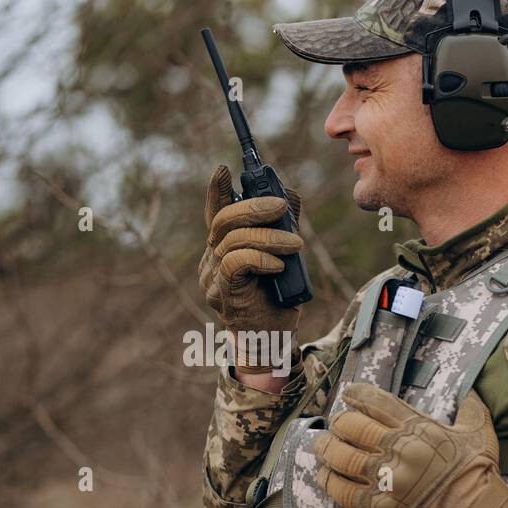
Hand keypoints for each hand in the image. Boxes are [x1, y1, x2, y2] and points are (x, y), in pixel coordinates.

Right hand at [198, 165, 302, 371]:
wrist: (271, 338)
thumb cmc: (276, 297)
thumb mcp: (284, 254)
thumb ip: (283, 224)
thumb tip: (287, 193)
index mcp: (224, 246)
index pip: (216, 213)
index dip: (217, 190)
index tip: (223, 170)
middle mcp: (211, 258)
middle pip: (223, 220)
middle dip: (254, 207)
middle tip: (280, 206)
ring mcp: (212, 277)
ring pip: (232, 240)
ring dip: (268, 237)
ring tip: (295, 244)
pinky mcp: (221, 293)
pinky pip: (234, 263)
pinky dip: (259, 258)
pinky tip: (277, 265)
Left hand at [312, 382, 507, 507]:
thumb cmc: (479, 476)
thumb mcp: (480, 434)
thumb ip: (470, 408)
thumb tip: (468, 391)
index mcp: (419, 429)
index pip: (377, 403)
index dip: (357, 395)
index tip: (347, 394)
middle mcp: (399, 450)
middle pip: (353, 427)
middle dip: (340, 422)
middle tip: (336, 424)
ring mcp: (386, 480)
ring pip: (342, 457)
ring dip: (326, 449)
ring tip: (320, 445)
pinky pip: (343, 492)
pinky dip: (330, 482)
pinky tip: (324, 475)